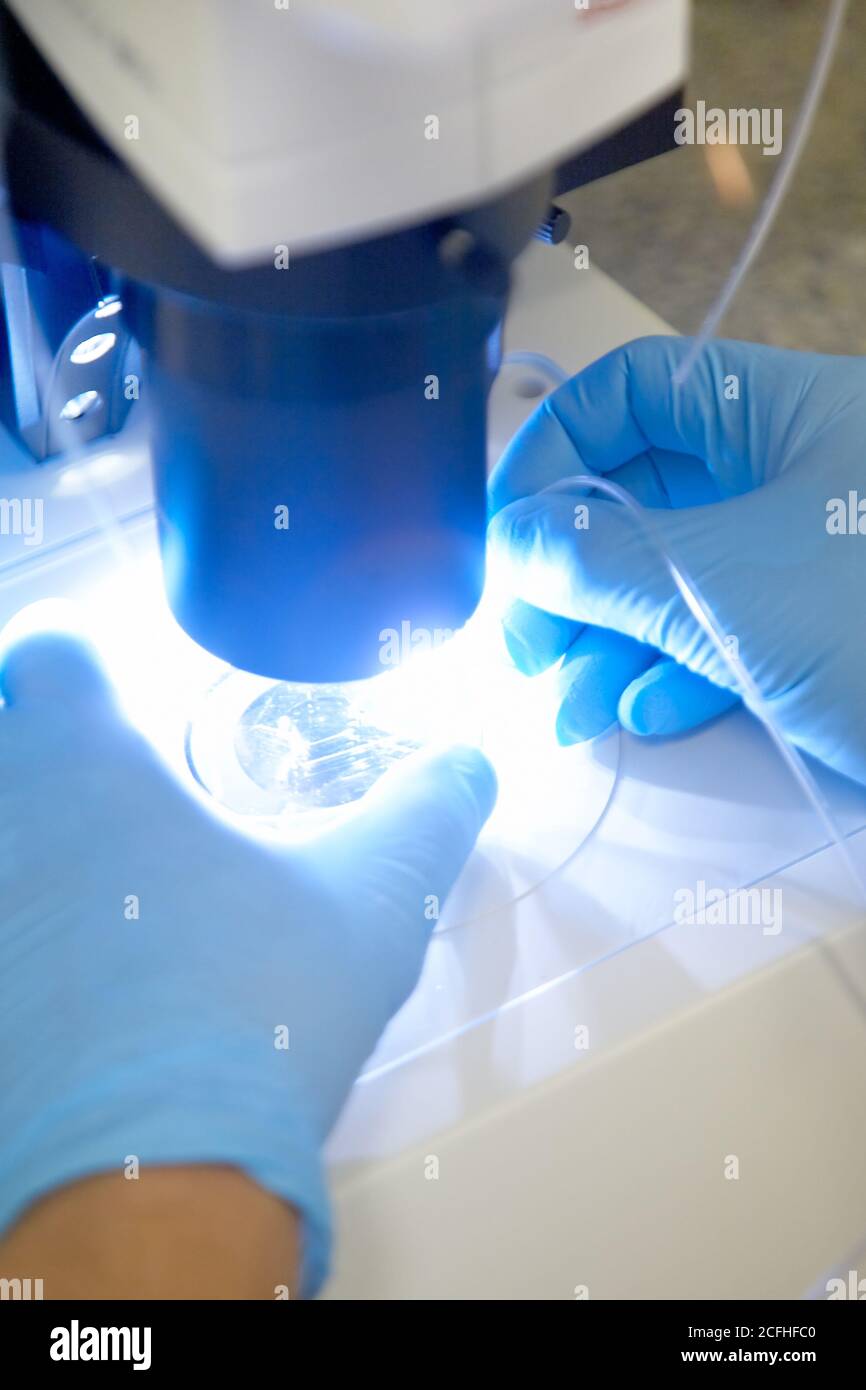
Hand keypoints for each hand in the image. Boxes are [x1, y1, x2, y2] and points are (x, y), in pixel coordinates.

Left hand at [0, 623, 495, 1294]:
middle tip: (108, 778)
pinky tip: (79, 975)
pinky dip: (28, 936)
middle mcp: (1, 825)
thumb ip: (428, 812)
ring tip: (104, 876)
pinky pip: (0, 929)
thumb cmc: (259, 1009)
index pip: (49, 652)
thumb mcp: (375, 897)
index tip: (108, 671)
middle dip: (43, 742)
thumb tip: (471, 765)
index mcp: (82, 765)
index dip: (83, 652)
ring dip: (38, 841)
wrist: (157, 1180)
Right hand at [488, 335, 865, 785]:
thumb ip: (602, 560)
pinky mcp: (825, 636)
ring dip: (609, 639)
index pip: (637, 391)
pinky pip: (727, 636)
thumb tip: (515, 544)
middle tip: (520, 646)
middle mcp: (794, 473)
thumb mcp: (725, 587)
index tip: (502, 533)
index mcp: (784, 412)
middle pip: (645, 495)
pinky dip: (672, 673)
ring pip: (679, 577)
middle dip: (572, 572)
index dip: (555, 448)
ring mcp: (810, 559)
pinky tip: (636, 715)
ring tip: (564, 706)